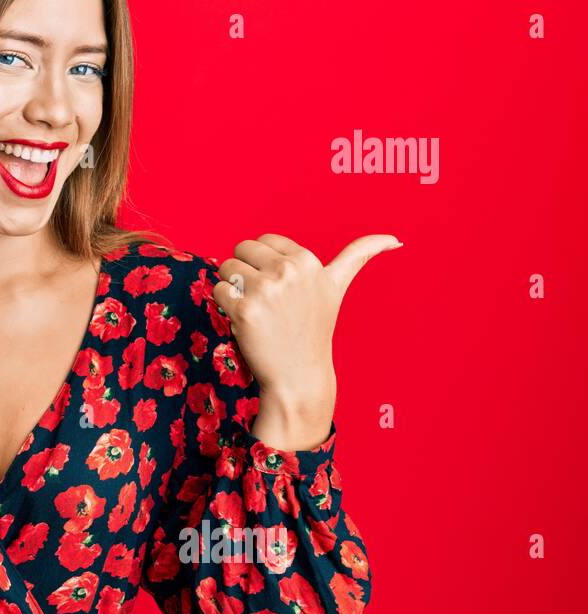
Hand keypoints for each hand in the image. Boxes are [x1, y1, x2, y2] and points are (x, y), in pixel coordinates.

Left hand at [214, 233, 401, 449]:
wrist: (299, 374)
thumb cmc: (314, 328)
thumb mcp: (337, 286)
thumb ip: (361, 255)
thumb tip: (396, 239)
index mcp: (307, 259)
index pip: (262, 240)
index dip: (263, 264)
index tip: (280, 288)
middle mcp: (288, 270)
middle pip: (240, 249)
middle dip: (245, 272)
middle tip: (265, 301)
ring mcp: (266, 289)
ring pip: (226, 268)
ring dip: (233, 289)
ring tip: (257, 311)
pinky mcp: (245, 309)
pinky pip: (217, 290)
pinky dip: (224, 306)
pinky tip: (245, 322)